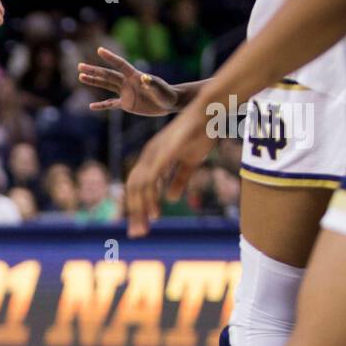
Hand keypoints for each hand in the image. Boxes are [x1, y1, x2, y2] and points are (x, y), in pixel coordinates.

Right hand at [78, 47, 180, 116]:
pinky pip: (111, 104)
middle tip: (80, 66)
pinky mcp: (126, 103)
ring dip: (94, 81)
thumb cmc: (166, 94)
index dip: (110, 57)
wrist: (169, 102)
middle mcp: (127, 82)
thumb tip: (145, 78)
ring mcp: (125, 92)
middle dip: (94, 70)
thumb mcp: (160, 89)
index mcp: (135, 76)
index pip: (120, 64)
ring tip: (81, 77)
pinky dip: (102, 105)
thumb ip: (152, 83)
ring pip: (106, 85)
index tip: (99, 50)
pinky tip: (91, 106)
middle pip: (107, 75)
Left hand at [125, 100, 215, 236]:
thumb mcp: (190, 162)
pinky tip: (153, 210)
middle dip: (135, 213)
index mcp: (152, 159)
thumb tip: (171, 200)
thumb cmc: (201, 134)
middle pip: (134, 189)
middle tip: (139, 234)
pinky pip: (153, 176)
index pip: (139, 186)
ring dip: (141, 209)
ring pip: (140, 185)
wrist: (210, 112)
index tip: (142, 225)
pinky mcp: (164, 151)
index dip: (138, 206)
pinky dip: (151, 194)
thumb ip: (179, 180)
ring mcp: (154, 153)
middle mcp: (148, 156)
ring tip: (146, 226)